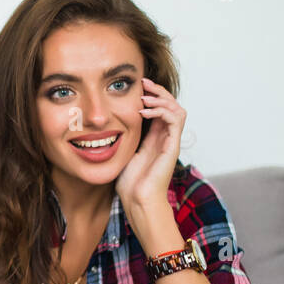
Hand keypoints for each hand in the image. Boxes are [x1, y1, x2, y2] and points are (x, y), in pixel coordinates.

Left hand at [115, 76, 185, 210]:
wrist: (138, 201)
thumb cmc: (130, 184)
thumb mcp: (123, 153)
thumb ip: (123, 138)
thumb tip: (105, 125)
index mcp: (155, 138)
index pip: (161, 109)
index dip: (152, 95)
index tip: (138, 85)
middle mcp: (166, 138)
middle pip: (172, 105)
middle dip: (158, 91)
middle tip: (144, 82)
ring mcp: (171, 142)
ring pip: (178, 109)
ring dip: (162, 99)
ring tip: (145, 97)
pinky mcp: (172, 147)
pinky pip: (175, 120)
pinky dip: (161, 111)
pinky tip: (144, 112)